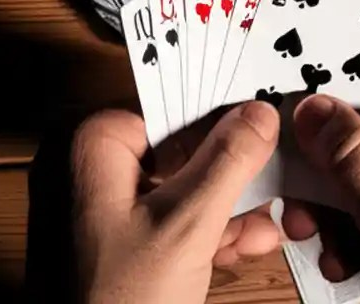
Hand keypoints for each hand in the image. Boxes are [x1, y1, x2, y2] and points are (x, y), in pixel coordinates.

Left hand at [35, 102, 280, 302]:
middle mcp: (84, 171)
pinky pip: (162, 224)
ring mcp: (94, 213)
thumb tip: (257, 113)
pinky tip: (240, 248)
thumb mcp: (186, 224)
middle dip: (229, 178)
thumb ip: (227, 162)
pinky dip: (201, 235)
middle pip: (176, 154)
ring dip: (224, 211)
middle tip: (275, 183)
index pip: (168, 111)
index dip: (220, 125)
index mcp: (87, 146)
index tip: (264, 129)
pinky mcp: (108, 248)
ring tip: (264, 228)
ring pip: (175, 192)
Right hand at [282, 70, 359, 303]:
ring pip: (359, 175)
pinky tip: (351, 261)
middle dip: (330, 182)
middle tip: (306, 214)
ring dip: (337, 216)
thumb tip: (311, 108)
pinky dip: (355, 233)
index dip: (327, 115)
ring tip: (334, 249)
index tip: (291, 141)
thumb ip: (352, 158)